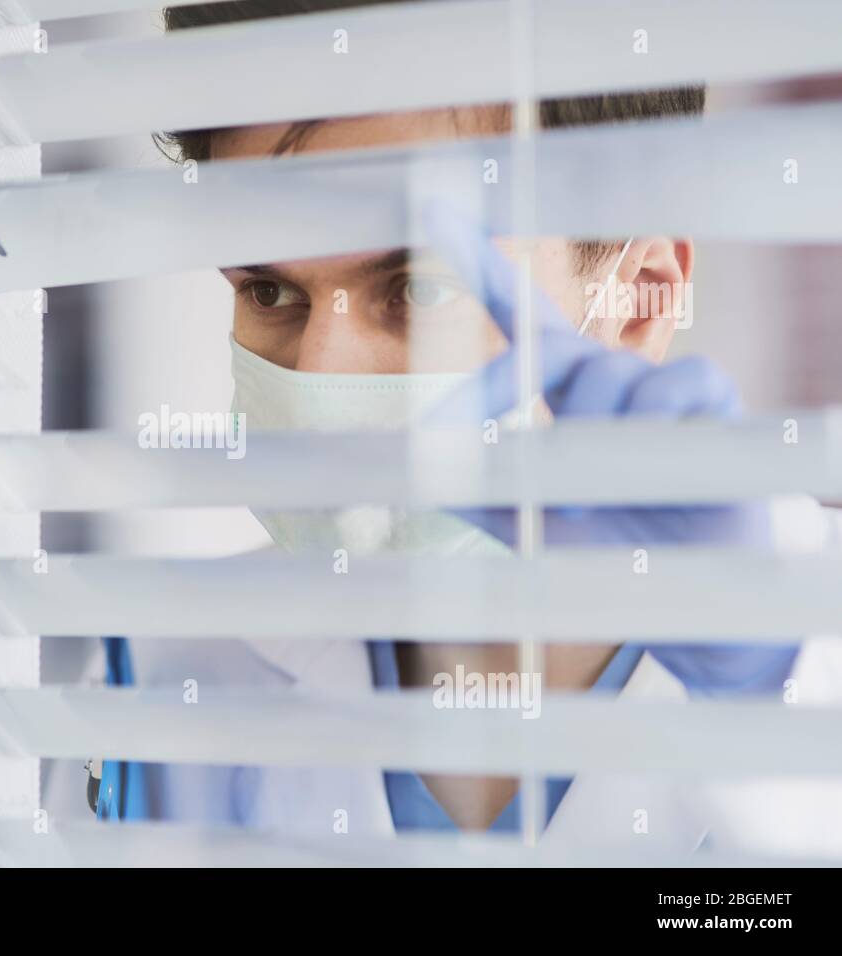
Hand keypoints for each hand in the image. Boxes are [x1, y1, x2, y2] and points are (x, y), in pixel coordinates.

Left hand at [421, 204, 796, 693]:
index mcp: (564, 386)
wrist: (696, 586)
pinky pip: (672, 386)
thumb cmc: (611, 540)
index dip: (478, 259)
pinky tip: (644, 466)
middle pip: (547, 345)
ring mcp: (664, 380)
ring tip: (582, 499)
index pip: (517, 311)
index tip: (434, 203)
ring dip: (581, 438)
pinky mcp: (714, 400)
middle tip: (476, 446)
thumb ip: (475, 489)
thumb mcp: (526, 518)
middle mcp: (611, 371)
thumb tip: (407, 474)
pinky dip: (644, 429)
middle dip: (504, 390)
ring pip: (604, 374)